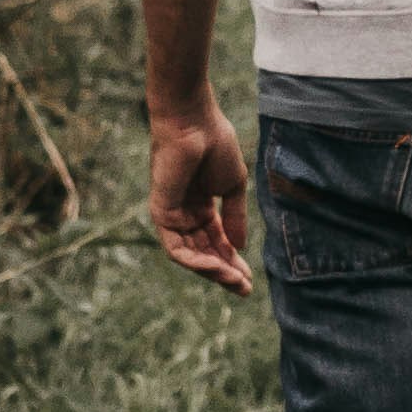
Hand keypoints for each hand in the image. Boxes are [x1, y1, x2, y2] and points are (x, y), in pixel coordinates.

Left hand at [148, 94, 252, 291]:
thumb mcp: (232, 186)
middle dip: (225, 272)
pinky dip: (198, 261)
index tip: (250, 278)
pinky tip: (219, 266)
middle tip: (245, 289)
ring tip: (235, 281)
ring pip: (190, 256)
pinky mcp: (161, 214)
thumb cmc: (215, 144)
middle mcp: (184, 214)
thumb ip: (235, 217)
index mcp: (201, 205)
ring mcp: (171, 215)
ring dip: (213, 271)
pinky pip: (177, 249)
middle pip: (204, 253)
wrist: (194, 122)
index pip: (216, 241)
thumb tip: (240, 247)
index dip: (233, 260)